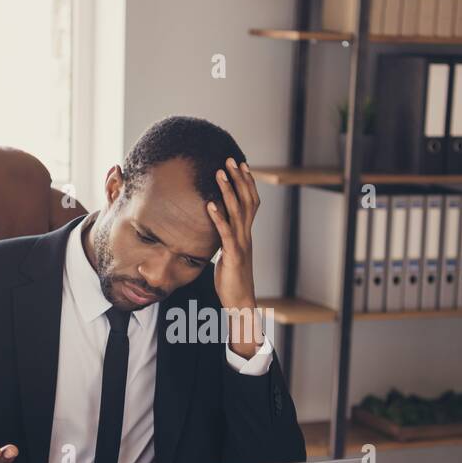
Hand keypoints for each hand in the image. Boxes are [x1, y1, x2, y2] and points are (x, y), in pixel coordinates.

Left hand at [208, 157, 262, 358]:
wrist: (240, 302)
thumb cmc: (232, 280)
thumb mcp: (228, 253)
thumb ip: (224, 238)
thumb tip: (215, 226)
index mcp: (246, 234)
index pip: (251, 202)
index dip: (247, 183)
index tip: (240, 165)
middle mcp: (247, 235)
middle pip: (247, 201)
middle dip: (239, 179)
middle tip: (230, 160)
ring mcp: (242, 245)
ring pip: (238, 212)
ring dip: (228, 191)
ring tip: (219, 173)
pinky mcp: (233, 256)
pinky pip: (226, 233)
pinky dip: (218, 218)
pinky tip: (209, 205)